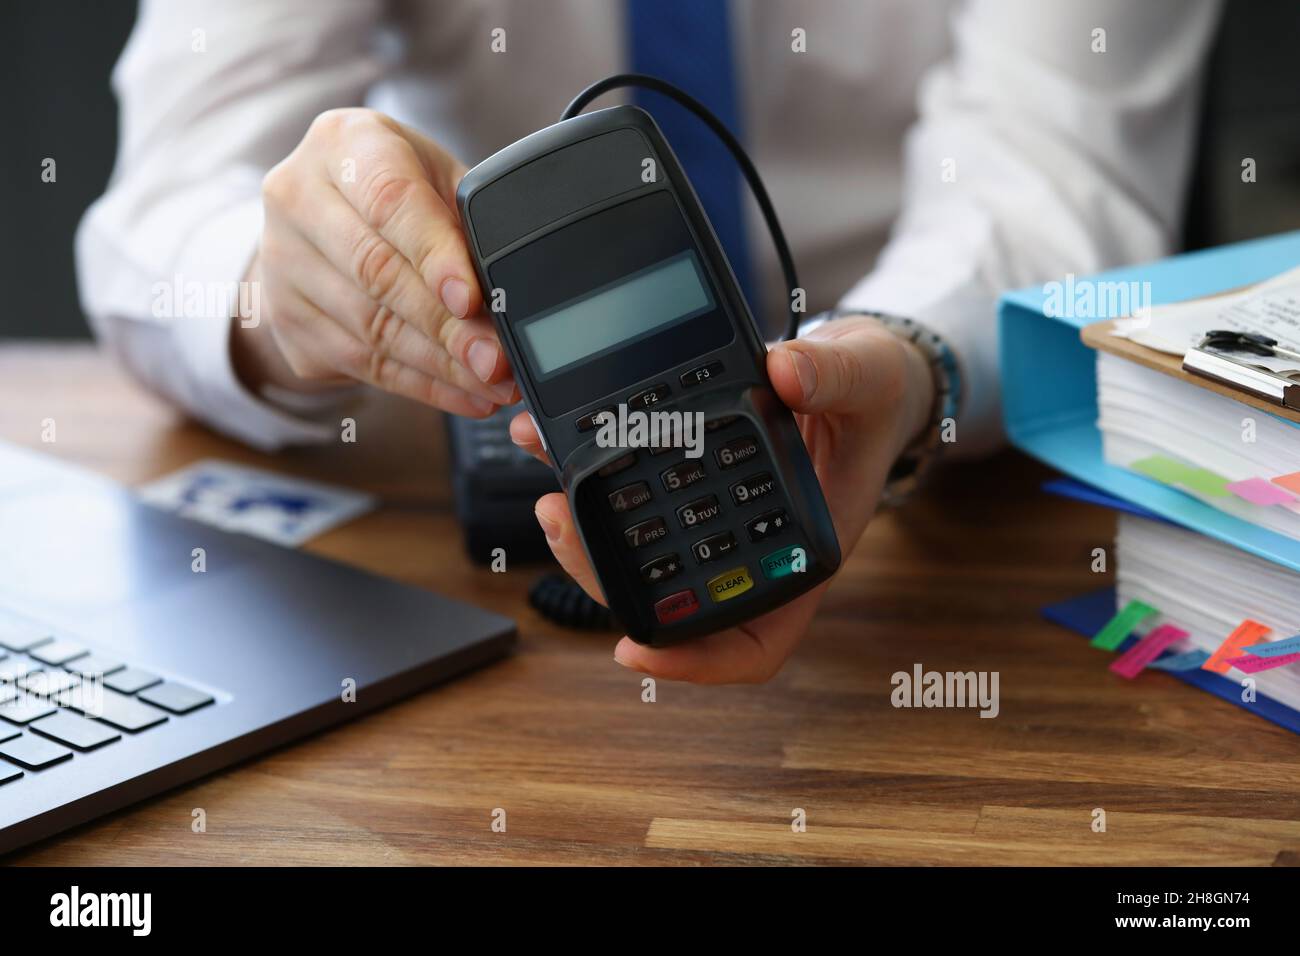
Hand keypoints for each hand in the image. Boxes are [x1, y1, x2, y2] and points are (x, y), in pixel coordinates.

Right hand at [232, 108, 515, 414]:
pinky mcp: (286, 321)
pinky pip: (362, 364)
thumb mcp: (435, 178)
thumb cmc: (397, 190)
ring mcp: (282, 263)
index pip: (389, 201)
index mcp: (342, 143)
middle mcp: (296, 197)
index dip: (433, 255)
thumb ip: (467, 219)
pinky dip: (422, 386)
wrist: (321, 216)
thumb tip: (514, 286)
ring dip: (440, 365)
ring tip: (493, 385)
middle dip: (445, 326)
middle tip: (497, 360)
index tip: (471, 298)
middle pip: (376, 274)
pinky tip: (466, 396)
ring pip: (370, 328)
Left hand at [509, 314, 935, 682]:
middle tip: (562, 529)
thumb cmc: (875, 394)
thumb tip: (787, 373)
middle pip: (672, 601)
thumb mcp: (870, 377)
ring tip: (550, 500)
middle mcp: (751, 546)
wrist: (855, 367)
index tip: (635, 650)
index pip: (754, 642)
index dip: (698, 663)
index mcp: (802, 550)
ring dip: (589, 537)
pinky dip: (594, 478)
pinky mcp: (689, 477)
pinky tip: (555, 445)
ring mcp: (716, 517)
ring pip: (641, 556)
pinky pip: (633, 495)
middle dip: (608, 580)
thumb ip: (834, 376)